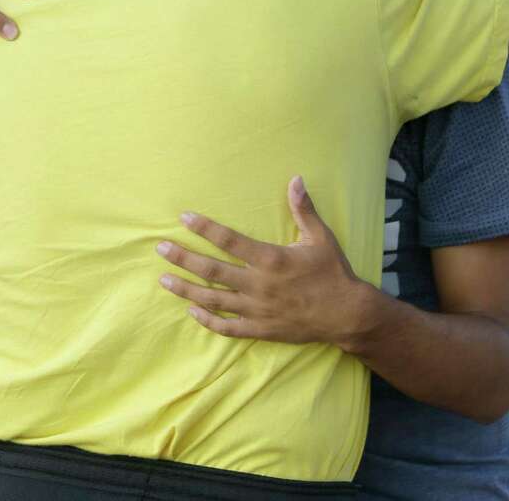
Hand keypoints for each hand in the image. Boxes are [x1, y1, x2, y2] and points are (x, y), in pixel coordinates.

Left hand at [156, 176, 369, 346]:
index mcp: (270, 259)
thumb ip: (303, 209)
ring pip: (213, 299)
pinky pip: (228, 327)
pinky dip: (208, 321)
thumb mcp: (320, 238)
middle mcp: (259, 284)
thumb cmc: (333, 273)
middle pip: (212, 270)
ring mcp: (257, 309)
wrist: (348, 315)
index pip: (229, 240)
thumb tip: (296, 179)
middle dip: (183, 259)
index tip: (184, 218)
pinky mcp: (261, 329)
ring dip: (186, 290)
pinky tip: (192, 312)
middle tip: (160, 249)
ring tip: (164, 280)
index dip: (205, 228)